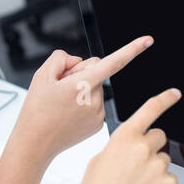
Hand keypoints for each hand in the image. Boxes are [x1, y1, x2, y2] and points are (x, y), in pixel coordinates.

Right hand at [13, 36, 153, 163]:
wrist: (34, 143)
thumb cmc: (36, 110)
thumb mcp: (41, 75)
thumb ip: (62, 59)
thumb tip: (78, 62)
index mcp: (83, 84)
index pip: (113, 62)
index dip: (133, 49)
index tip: (148, 40)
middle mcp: (95, 99)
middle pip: (95, 71)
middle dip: (80, 73)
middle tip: (59, 88)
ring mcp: (98, 113)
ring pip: (94, 88)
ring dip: (81, 90)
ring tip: (62, 104)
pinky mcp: (98, 124)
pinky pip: (94, 103)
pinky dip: (82, 104)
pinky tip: (67, 114)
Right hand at [73, 87, 181, 183]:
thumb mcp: (98, 162)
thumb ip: (118, 148)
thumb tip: (129, 148)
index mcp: (124, 138)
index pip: (149, 109)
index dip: (165, 99)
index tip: (175, 94)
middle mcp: (144, 148)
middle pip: (158, 136)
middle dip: (150, 147)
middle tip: (136, 166)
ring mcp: (158, 167)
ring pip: (163, 160)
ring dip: (153, 169)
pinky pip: (169, 178)